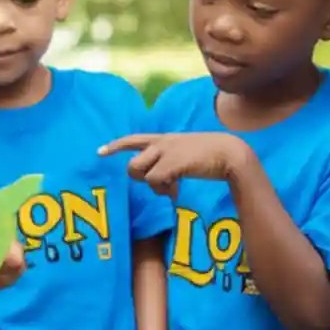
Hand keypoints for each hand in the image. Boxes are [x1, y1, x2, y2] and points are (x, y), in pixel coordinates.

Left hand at [99, 133, 251, 198]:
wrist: (230, 153)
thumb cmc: (214, 156)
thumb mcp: (188, 152)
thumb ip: (173, 159)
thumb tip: (163, 182)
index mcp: (165, 139)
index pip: (133, 139)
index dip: (115, 146)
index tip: (99, 152)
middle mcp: (162, 143)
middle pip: (132, 165)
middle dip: (140, 179)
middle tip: (163, 185)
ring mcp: (166, 152)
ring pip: (140, 173)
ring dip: (154, 186)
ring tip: (172, 187)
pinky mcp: (171, 163)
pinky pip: (155, 182)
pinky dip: (165, 191)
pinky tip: (178, 190)